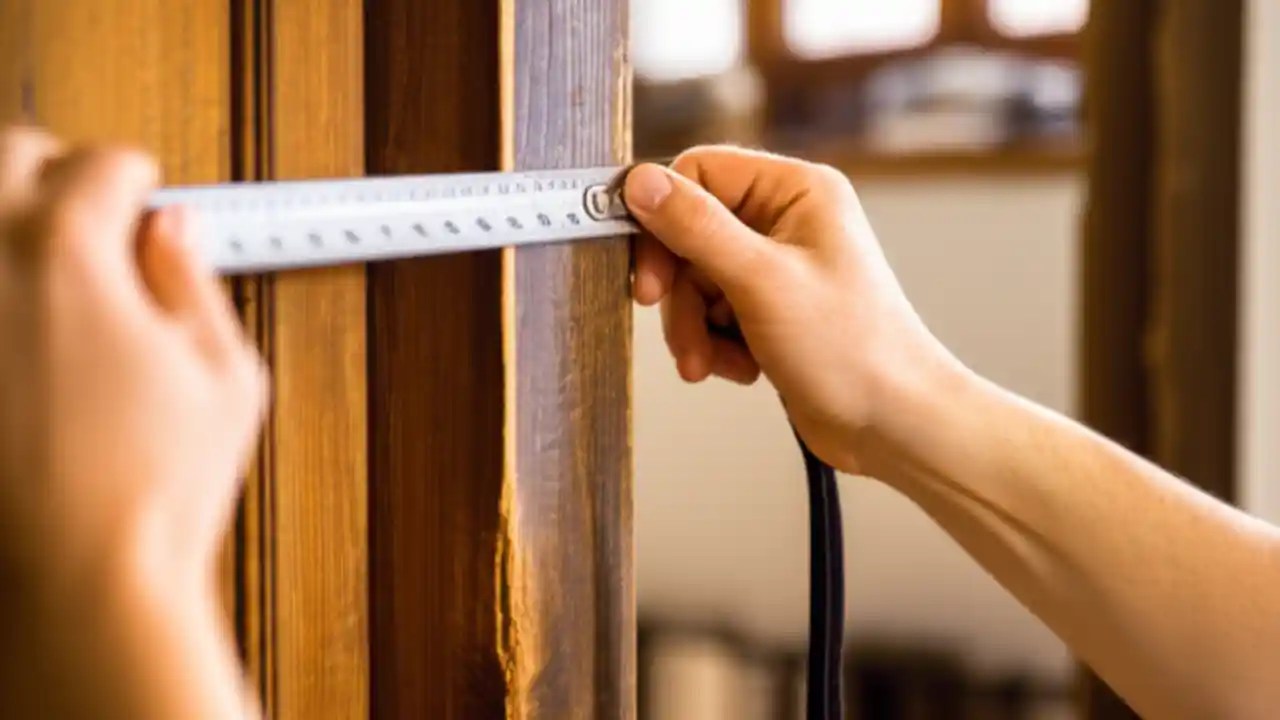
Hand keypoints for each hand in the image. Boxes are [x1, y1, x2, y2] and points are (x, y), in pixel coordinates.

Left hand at [0, 126, 266, 598]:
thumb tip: (172, 236)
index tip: (141, 197)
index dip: (139, 180)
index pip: (105, 163)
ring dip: (6, 219)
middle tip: (81, 207)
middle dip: (53, 169)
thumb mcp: (226, 378)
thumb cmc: (152, 496)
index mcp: (69, 253)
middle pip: (6, 151)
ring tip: (37, 264)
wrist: (76, 587)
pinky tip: (14, 326)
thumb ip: (195, 285)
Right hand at [626, 146, 962, 472]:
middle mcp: (787, 219)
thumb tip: (638, 181)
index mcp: (796, 190)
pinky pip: (714, 313)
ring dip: (694, 326)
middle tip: (680, 333)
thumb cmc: (850, 348)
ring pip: (696, 279)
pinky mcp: (771, 309)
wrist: (892, 423)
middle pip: (690, 233)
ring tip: (709, 363)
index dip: (664, 219)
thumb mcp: (761, 280)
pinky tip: (741, 369)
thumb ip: (697, 227)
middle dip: (681, 292)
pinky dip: (716, 344)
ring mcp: (778, 266)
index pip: (699, 172)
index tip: (647, 275)